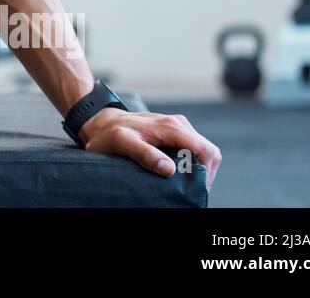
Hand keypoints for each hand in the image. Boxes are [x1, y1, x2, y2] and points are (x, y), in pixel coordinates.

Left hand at [79, 107, 221, 190]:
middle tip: (192, 189)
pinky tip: (180, 172)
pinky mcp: (173, 131)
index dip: (207, 173)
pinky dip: (193, 161)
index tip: (196, 188)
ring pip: (203, 150)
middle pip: (209, 151)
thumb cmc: (109, 133)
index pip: (206, 151)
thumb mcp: (123, 143)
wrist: (100, 120)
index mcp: (171, 127)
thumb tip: (169, 169)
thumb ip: (145, 154)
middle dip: (206, 172)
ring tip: (186, 183)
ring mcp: (177, 126)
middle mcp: (178, 124)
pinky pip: (193, 148)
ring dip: (200, 167)